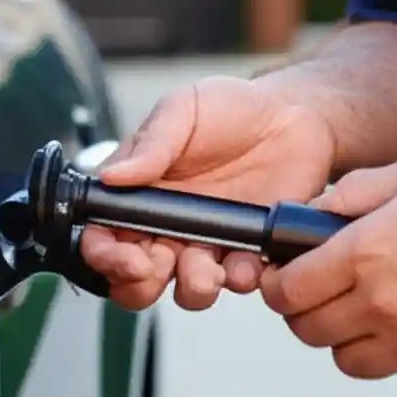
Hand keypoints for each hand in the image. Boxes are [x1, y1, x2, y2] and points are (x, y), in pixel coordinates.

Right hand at [80, 76, 336, 310]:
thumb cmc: (231, 107)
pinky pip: (235, 281)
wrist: (293, 115)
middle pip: (134, 278)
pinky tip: (245, 261)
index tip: (126, 259)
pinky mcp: (245, 251)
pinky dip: (237, 279)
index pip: (102, 236)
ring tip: (207, 269)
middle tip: (158, 266)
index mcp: (138, 193)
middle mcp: (165, 225)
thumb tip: (111, 176)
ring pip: (185, 290)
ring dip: (192, 288)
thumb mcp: (183, 110)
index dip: (105, 256)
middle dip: (140, 284)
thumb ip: (150, 145)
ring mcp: (205, 242)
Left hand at [260, 153, 396, 380]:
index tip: (279, 278)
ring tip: (358, 310)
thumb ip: (354, 191)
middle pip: (307, 330)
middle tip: (315, 293)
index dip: (275, 285)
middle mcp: (382, 304)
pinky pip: (396, 365)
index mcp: (365, 254)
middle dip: (301, 312)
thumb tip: (309, 212)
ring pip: (345, 359)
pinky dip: (391, 348)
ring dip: (341, 337)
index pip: (287, 291)